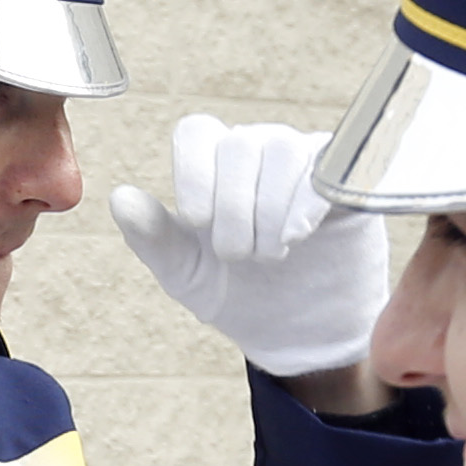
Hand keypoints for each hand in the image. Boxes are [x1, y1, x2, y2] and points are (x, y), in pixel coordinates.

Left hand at [109, 115, 392, 381]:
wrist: (297, 333)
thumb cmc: (237, 295)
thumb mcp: (186, 273)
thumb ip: (154, 236)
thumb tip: (119, 198)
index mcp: (213, 165)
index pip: (197, 132)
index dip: (193, 173)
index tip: (195, 222)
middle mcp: (258, 151)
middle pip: (238, 144)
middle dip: (232, 207)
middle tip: (238, 257)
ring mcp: (304, 162)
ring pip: (281, 151)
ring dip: (268, 209)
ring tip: (270, 254)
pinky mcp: (345, 181)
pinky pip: (327, 166)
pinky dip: (306, 202)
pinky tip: (297, 236)